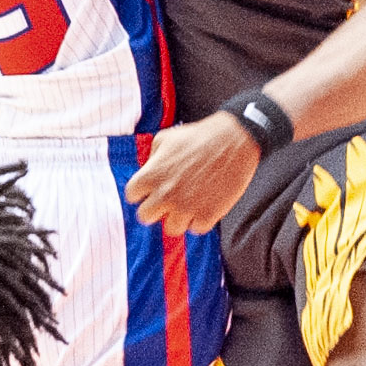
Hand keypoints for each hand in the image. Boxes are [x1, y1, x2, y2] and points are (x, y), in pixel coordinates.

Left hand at [124, 113, 260, 235]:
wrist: (234, 140)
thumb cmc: (200, 136)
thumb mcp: (167, 138)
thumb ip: (152, 158)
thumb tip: (147, 172)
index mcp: (153, 174)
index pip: (132, 195)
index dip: (141, 191)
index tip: (150, 189)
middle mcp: (166, 194)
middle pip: (146, 216)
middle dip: (155, 208)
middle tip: (167, 200)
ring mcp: (186, 207)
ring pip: (172, 228)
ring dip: (178, 216)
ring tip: (188, 202)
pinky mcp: (207, 215)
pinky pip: (196, 228)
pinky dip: (200, 218)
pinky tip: (205, 203)